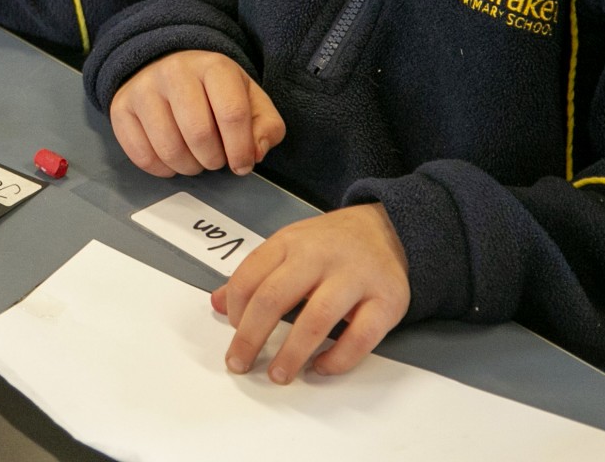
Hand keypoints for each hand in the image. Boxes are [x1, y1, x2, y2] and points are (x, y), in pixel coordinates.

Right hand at [110, 50, 284, 176]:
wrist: (166, 65)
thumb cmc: (215, 90)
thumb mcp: (251, 100)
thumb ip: (267, 127)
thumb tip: (254, 154)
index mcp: (213, 66)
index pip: (232, 113)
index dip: (240, 149)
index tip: (242, 165)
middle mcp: (174, 71)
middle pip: (198, 133)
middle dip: (213, 160)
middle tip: (215, 159)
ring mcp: (143, 88)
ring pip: (169, 148)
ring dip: (188, 167)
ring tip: (195, 160)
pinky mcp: (121, 107)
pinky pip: (141, 155)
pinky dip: (161, 169)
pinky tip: (171, 160)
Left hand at [214, 203, 410, 382]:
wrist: (387, 229)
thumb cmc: (331, 244)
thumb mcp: (288, 246)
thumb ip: (254, 274)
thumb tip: (217, 304)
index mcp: (290, 242)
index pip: (249, 276)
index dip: (235, 310)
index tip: (233, 331)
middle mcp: (320, 256)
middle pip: (274, 298)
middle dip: (251, 336)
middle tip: (240, 362)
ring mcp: (356, 277)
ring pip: (316, 319)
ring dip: (291, 353)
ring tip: (278, 374)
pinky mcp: (387, 301)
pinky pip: (360, 337)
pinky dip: (337, 359)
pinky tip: (320, 367)